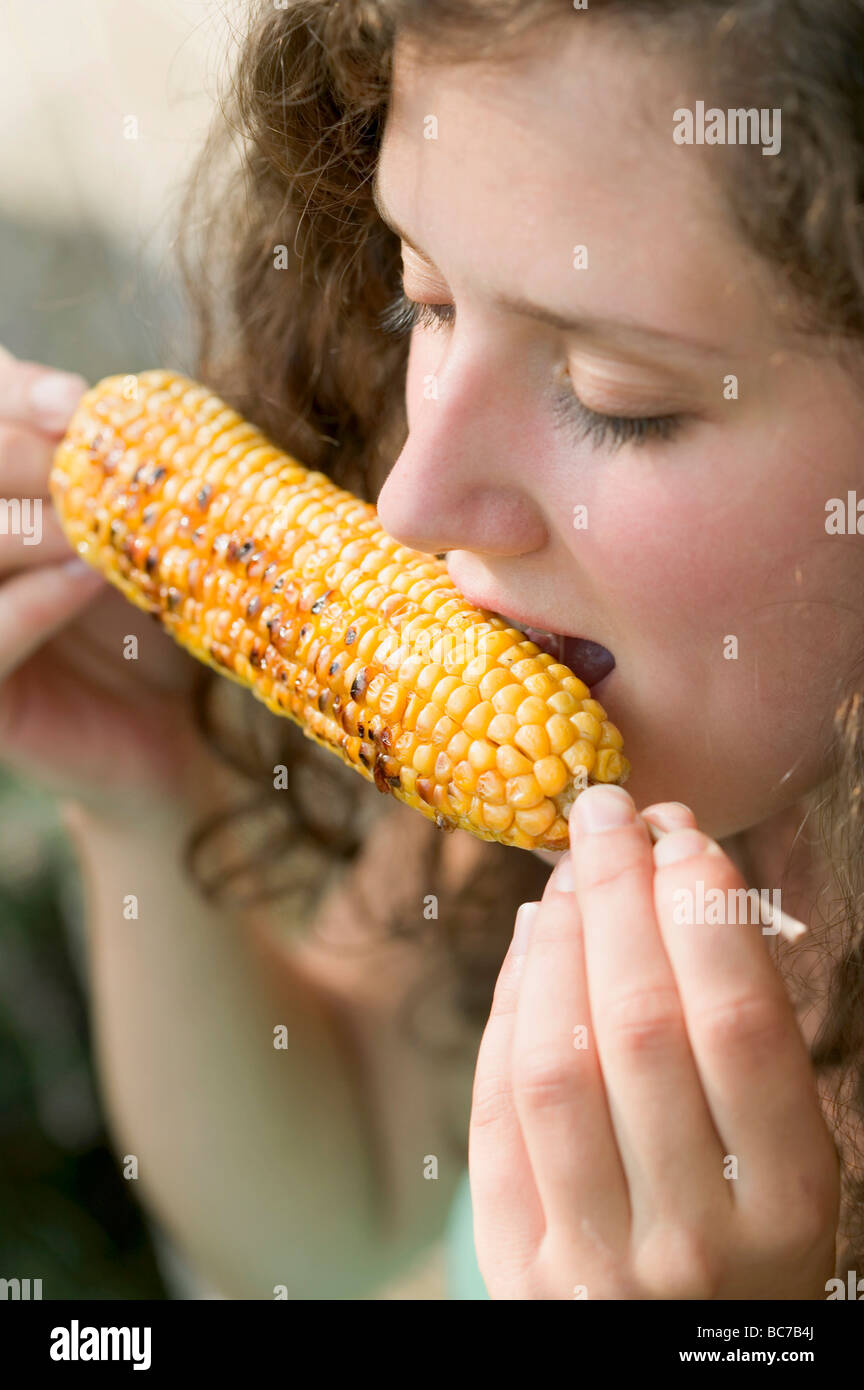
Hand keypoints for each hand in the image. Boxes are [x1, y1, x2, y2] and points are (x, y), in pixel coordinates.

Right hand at [0, 347, 219, 813]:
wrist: (179, 727)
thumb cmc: (160, 610)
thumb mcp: (146, 529)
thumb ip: (126, 469)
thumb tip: (124, 404)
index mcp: (2, 492)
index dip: (12, 395)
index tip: (76, 404)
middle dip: (20, 455)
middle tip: (84, 464)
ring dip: (28, 526)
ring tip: (94, 528)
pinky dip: (33, 599)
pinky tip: (85, 579)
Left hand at [471, 787, 839, 1298]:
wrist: (680, 1380)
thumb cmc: (751, 1249)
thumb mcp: (789, 1171)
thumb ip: (748, 1055)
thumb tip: (672, 889)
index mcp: (788, 1207)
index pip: (739, 1029)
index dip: (705, 913)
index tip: (685, 834)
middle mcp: (694, 1239)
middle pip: (639, 1027)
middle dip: (620, 897)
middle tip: (609, 812)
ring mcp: (597, 1261)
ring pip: (555, 1062)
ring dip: (558, 942)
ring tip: (568, 870)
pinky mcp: (520, 1264)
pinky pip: (496, 1114)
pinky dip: (508, 1008)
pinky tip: (532, 939)